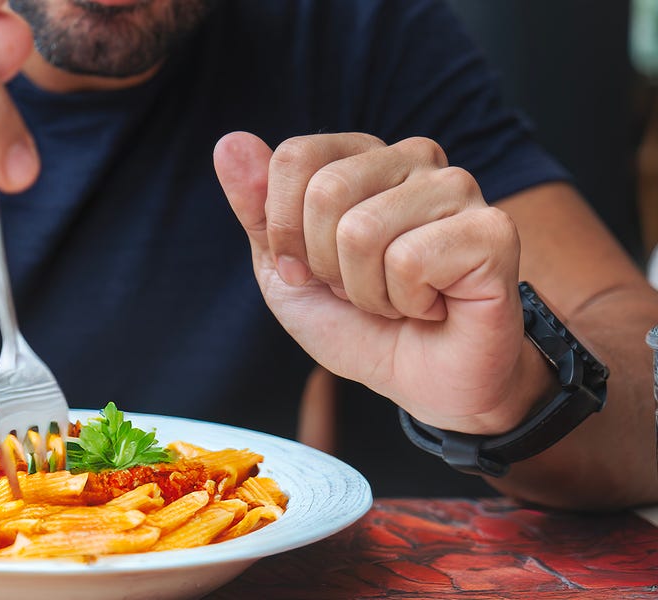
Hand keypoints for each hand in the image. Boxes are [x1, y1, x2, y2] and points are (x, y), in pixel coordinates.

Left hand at [214, 131, 542, 434]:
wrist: (421, 383)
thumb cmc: (358, 323)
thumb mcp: (284, 270)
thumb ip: (256, 209)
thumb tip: (228, 143)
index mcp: (361, 157)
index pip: (295, 157)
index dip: (286, 231)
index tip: (312, 269)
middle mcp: (414, 157)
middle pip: (327, 191)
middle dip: (326, 264)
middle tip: (361, 290)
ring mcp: (458, 189)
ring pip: (363, 230)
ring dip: (367, 290)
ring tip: (399, 300)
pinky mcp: (492, 231)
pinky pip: (410, 261)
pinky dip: (407, 302)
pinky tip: (432, 306)